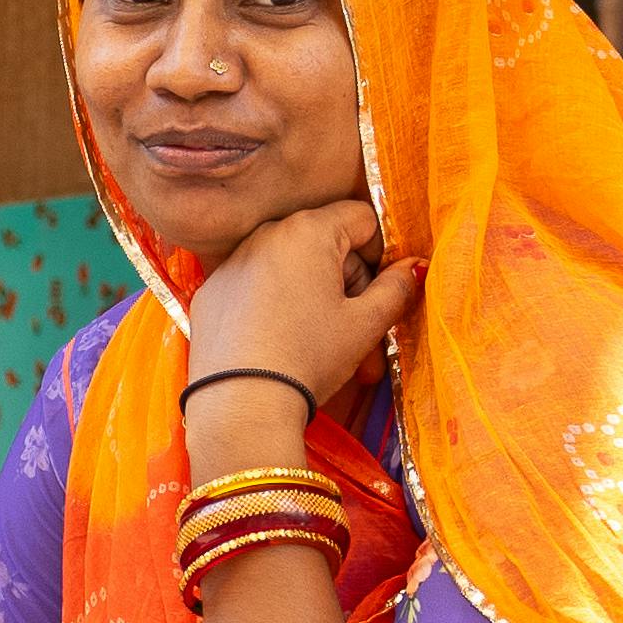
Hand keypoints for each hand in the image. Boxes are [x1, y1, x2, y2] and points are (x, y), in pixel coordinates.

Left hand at [182, 199, 417, 461]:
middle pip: (323, 243)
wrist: (240, 405)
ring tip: (322, 346)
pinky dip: (272, 307)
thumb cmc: (309, 357)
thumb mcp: (366, 324)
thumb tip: (412, 266)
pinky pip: (253, 287)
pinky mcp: (210, 293)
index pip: (361, 218)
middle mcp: (264, 235)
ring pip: (288, 267)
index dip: (379, 254)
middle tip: (358, 333)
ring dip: (312, 297)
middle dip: (347, 282)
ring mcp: (231, 263)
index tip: (377, 293)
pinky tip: (277, 344)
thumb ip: (396, 287)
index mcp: (307, 230)